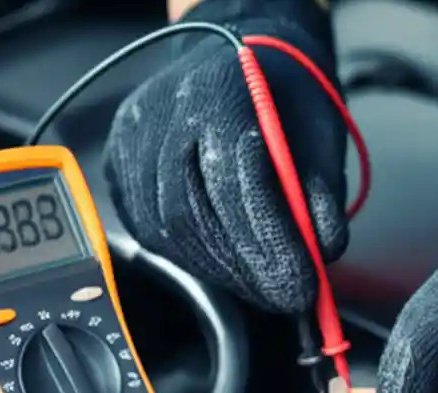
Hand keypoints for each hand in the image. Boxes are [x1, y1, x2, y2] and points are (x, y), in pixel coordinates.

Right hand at [104, 0, 345, 313]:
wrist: (232, 51)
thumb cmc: (280, 93)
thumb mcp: (320, 138)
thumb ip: (321, 198)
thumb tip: (319, 258)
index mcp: (215, 96)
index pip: (234, 188)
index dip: (268, 247)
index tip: (299, 286)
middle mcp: (161, 115)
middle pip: (191, 216)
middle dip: (242, 270)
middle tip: (281, 297)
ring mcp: (131, 140)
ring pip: (164, 229)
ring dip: (215, 270)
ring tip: (256, 284)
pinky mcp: (116, 162)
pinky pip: (144, 226)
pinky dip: (186, 255)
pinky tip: (219, 262)